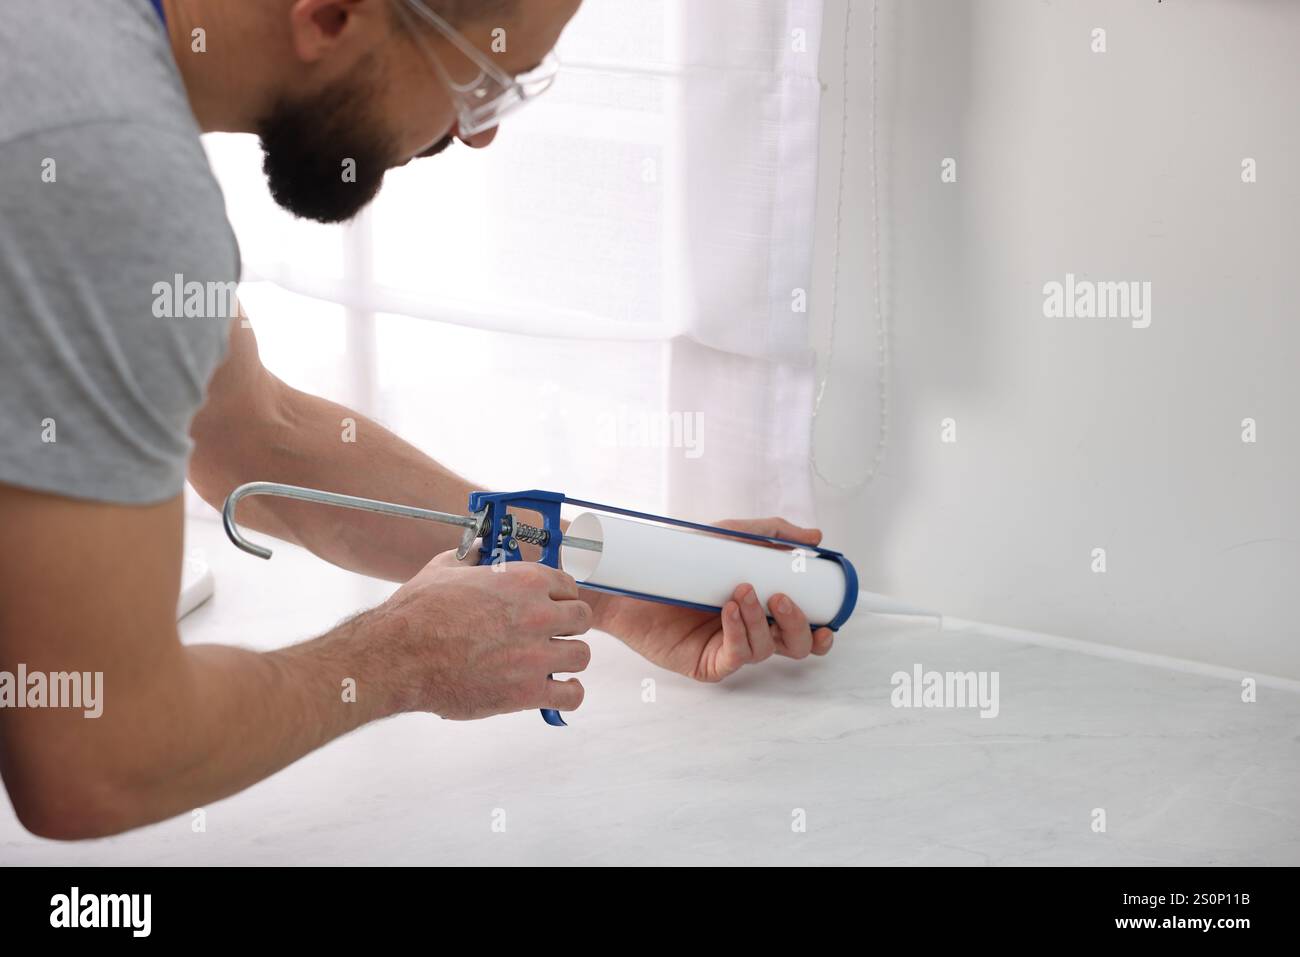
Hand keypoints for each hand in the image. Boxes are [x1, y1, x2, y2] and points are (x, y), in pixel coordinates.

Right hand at [375, 548, 591, 719]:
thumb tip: (478, 551)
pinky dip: (568, 693)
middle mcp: (537, 615)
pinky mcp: (526, 692)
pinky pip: (570, 694)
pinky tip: (559, 689)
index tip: (552, 604)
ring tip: (554, 661)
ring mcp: (535, 655)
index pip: (567, 585)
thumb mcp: (445, 568)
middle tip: (553, 632)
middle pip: (582, 618)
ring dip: (568, 657)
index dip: (559, 595)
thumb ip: (471, 558)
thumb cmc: (417, 614)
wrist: (399, 657)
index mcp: (523, 581)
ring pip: (581, 655)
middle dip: (568, 624)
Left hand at [592, 517, 834, 682]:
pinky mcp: (707, 662)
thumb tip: (816, 536)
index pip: (802, 627)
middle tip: (780, 598)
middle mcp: (749, 631)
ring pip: (766, 649)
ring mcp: (729, 647)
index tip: (829, 618)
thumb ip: (772, 533)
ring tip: (742, 592)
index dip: (821, 629)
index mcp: (761, 608)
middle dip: (797, 624)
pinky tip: (729, 610)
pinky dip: (739, 633)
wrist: (630, 577)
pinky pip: (736, 657)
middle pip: (794, 646)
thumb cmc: (677, 557)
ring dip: (760, 620)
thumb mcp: (729, 535)